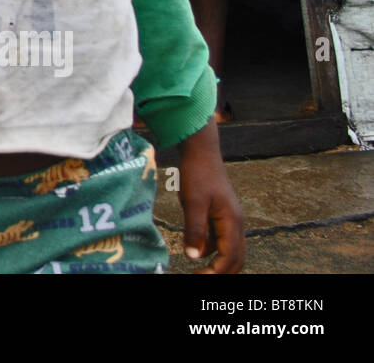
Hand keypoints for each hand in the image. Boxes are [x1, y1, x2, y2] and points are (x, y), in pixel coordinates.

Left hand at [177, 121, 244, 272]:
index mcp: (232, 222)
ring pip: (230, 249)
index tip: (199, 277)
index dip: (216, 272)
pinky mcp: (222, 214)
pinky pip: (221, 238)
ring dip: (218, 261)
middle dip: (222, 272)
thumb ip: (195, 230)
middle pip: (236, 258)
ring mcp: (230, 219)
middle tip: (200, 277)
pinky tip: (196, 246)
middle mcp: (236, 223)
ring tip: (198, 268)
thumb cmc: (197, 173)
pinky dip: (212, 248)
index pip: (230, 256)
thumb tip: (194, 257)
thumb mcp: (192, 202)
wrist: (201, 151)